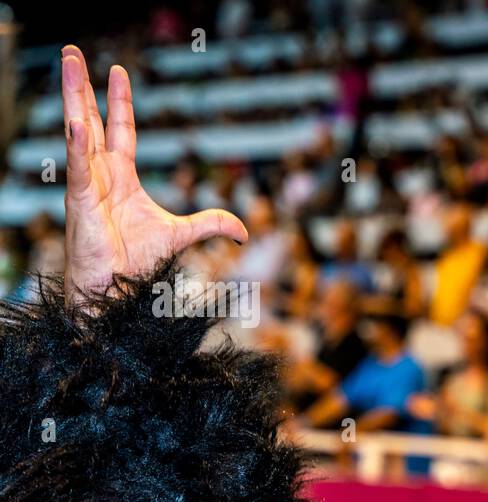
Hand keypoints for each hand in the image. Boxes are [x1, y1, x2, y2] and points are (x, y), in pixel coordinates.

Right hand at [61, 47, 247, 305]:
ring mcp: (87, 185)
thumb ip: (211, 225)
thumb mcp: (182, 235)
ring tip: (68, 65)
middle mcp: (101, 174)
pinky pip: (78, 171)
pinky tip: (75, 124)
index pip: (120, 129)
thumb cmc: (137, 261)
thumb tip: (244, 231)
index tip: (117, 71)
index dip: (118, 100)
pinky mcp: (80, 203)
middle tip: (73, 52)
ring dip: (72, 98)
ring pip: (78, 132)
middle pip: (91, 119)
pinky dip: (77, 148)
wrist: (115, 288)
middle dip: (82, 86)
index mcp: (121, 176)